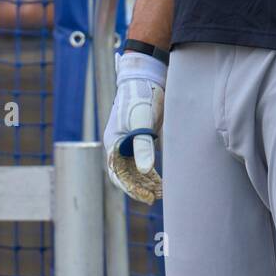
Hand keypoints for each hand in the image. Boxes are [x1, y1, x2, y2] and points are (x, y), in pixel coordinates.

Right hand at [102, 50, 166, 203]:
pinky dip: (151, 173)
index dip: (130, 188)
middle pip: (126, 174)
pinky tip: (161, 182)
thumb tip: (146, 171)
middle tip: (155, 198)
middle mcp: (119, 145)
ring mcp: (129, 142)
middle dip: (139, 188)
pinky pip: (143, 162)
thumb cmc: (141, 97)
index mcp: (114, 142)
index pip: (118, 173)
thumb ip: (144, 146)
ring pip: (135, 170)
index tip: (145, 197)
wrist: (147, 77)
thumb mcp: (142, 122)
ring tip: (161, 193)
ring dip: (146, 183)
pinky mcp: (140, 139)